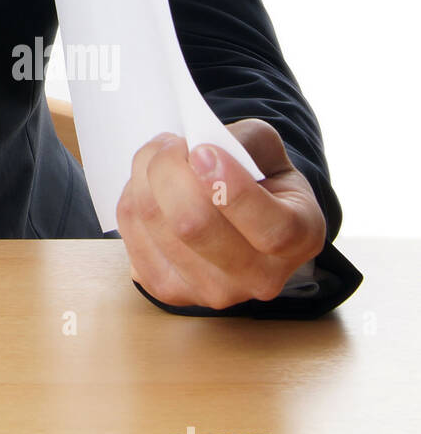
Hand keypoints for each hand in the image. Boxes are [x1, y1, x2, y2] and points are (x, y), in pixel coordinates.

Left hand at [115, 118, 325, 309]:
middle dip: (169, 168)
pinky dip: (132, 193)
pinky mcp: (168, 289)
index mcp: (301, 236)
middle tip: (173, 143)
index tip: (204, 152)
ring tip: (160, 157)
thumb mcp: (264, 146)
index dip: (231, 189)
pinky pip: (131, 228)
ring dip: (145, 173)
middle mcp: (261, 277)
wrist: (236, 210)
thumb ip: (239, 141)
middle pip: (193, 224)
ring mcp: (212, 291)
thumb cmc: (254, 173)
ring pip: (154, 220)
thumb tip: (195, 149)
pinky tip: (149, 185)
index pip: (271, 230)